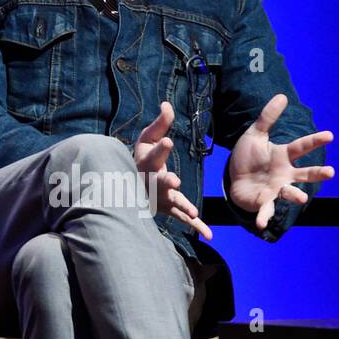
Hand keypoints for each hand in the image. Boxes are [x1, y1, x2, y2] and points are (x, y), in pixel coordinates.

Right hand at [134, 102, 212, 239]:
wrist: (129, 185)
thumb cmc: (141, 157)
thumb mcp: (147, 138)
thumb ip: (160, 123)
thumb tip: (167, 104)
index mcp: (147, 161)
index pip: (154, 153)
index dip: (160, 148)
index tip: (167, 140)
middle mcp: (152, 181)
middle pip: (159, 181)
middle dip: (167, 181)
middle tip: (174, 180)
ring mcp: (161, 197)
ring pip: (172, 201)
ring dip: (182, 206)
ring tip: (193, 211)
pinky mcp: (170, 208)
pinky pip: (184, 218)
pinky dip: (196, 226)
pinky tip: (209, 235)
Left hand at [228, 94, 333, 229]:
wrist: (235, 179)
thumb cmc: (249, 157)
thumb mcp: (255, 135)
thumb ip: (267, 117)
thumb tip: (282, 96)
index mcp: (284, 156)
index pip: (301, 147)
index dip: (315, 141)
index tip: (330, 135)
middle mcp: (285, 174)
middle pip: (306, 174)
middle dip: (318, 173)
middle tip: (331, 172)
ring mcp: (276, 189)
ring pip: (290, 193)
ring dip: (296, 195)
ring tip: (300, 196)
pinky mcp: (264, 202)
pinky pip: (266, 210)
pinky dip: (264, 217)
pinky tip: (261, 224)